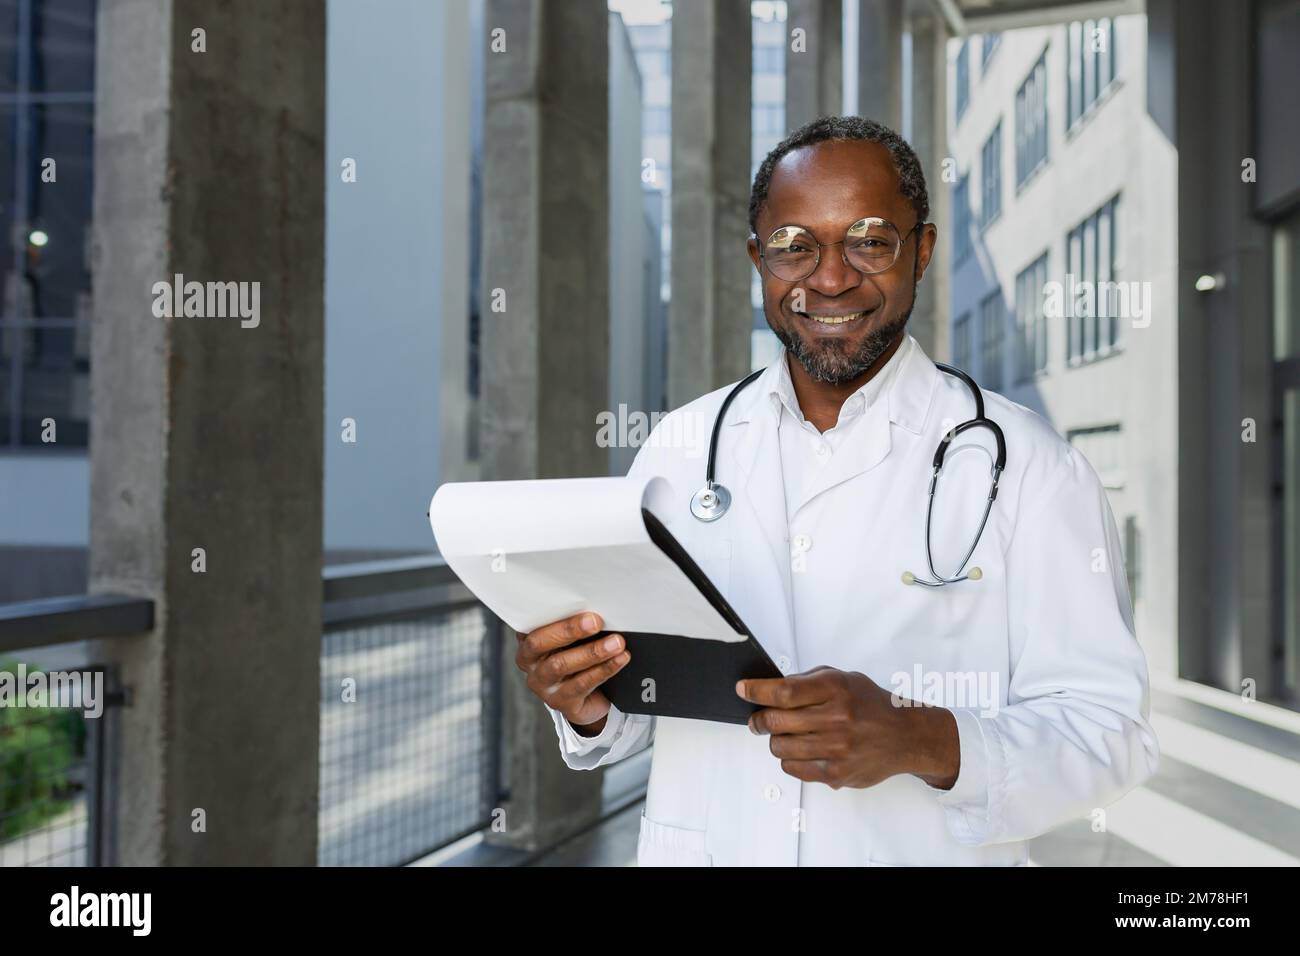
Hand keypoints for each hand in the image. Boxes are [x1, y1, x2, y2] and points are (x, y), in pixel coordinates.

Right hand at [516, 611, 630, 733]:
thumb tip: (598, 608)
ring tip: (616, 642)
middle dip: (569, 630)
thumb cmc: (579, 658)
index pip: (531, 622)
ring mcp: (542, 685)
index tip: (572, 601)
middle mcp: (529, 662)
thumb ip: (577, 625)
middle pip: (539, 643)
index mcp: (528, 639)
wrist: (590, 698)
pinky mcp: (560, 702)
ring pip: (561, 664)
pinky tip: (620, 659)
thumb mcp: (573, 639)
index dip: (548, 612)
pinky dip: (603, 669)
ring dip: (592, 652)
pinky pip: (581, 684)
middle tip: (595, 621)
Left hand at [736, 666, 959, 790]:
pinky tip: (800, 750)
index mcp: (836, 689)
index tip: (743, 689)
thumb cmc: (871, 705)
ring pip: (779, 747)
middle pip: (776, 721)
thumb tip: (770, 687)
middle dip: (759, 719)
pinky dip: (789, 759)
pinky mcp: (835, 773)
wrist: (904, 737)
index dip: (756, 690)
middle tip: (758, 719)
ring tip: (784, 734)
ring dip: (775, 740)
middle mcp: (836, 718)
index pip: (784, 691)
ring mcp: (836, 749)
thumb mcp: (843, 679)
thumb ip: (808, 681)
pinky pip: (792, 768)